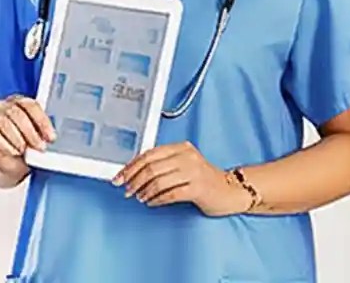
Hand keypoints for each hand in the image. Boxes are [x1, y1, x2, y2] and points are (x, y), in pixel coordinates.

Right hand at [0, 95, 55, 179]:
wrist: (2, 156)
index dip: (42, 122)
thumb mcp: (32, 138)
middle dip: (30, 132)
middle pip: (17, 113)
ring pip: (3, 122)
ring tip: (23, 150)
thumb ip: (40, 134)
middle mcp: (5, 105)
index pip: (31, 106)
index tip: (50, 137)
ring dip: (16, 138)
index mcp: (20, 103)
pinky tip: (12, 151)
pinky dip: (4, 144)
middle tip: (39, 147)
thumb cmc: (19, 144)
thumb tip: (49, 138)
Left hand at [112, 142, 248, 216]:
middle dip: (134, 180)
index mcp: (181, 147)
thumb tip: (133, 173)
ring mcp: (194, 171)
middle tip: (126, 190)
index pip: (149, 154)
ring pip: (158, 180)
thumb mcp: (183, 164)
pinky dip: (157, 199)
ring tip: (139, 197)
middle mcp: (187, 156)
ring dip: (144, 191)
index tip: (119, 176)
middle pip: (151, 167)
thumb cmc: (204, 179)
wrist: (230, 191)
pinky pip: (170, 194)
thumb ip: (163, 164)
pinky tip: (152, 202)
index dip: (131, 166)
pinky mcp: (198, 188)